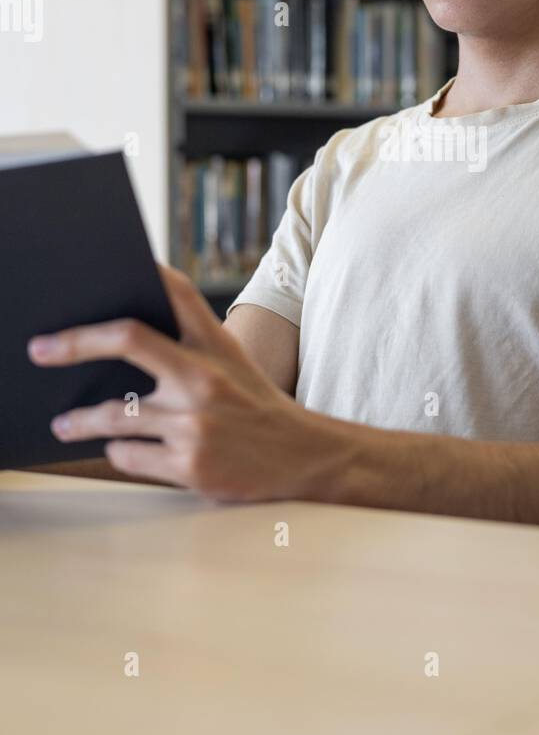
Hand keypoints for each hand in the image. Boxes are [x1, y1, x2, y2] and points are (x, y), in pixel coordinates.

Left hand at [27, 265, 329, 501]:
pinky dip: (119, 451)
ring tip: (64, 424)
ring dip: (81, 420)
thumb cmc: (255, 405)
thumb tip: (119, 338)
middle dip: (73, 342)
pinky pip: (129, 454)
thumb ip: (189, 344)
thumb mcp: (232, 362)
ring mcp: (195, 422)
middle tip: (40, 349)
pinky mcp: (190, 464)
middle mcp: (204, 377)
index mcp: (216, 345)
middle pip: (125, 340)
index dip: (138, 273)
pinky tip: (122, 449)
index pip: (174, 292)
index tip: (95, 270)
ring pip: (114, 413)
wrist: (303, 456)